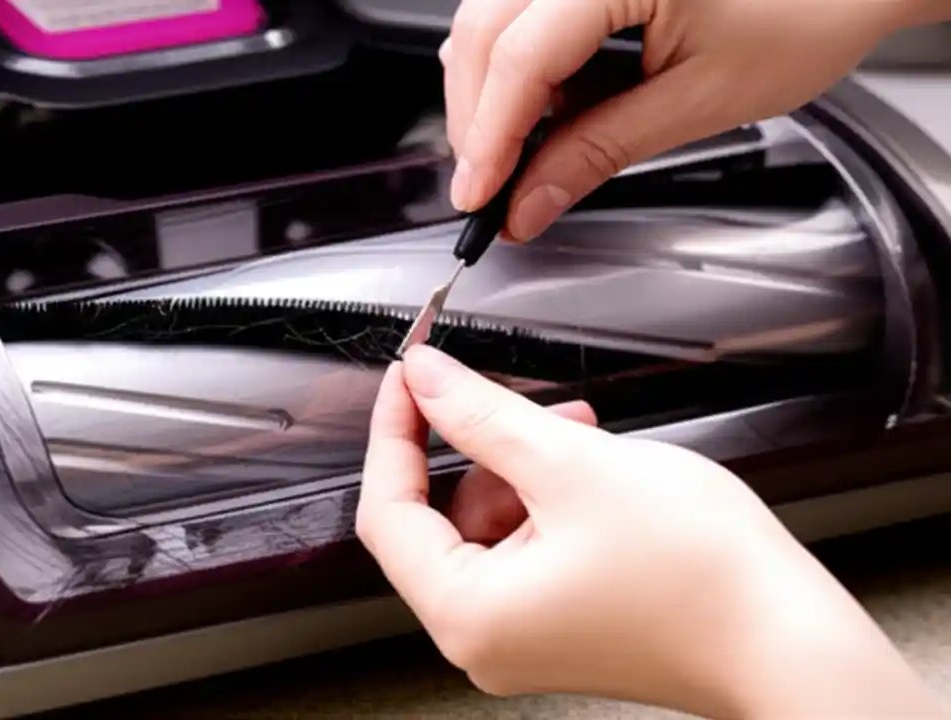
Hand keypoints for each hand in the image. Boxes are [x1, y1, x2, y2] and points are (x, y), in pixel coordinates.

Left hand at [355, 345, 940, 716]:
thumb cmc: (702, 577)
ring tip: (575, 434)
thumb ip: (483, 416)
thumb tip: (425, 380)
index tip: (411, 377)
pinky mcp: (560, 628)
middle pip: (436, 519)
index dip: (394, 432)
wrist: (791, 641)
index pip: (388, 510)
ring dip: (518, 468)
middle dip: (475, 447)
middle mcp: (483, 639)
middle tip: (508, 398)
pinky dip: (544, 501)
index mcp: (467, 613)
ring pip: (485, 527)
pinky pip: (523, 549)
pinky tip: (587, 469)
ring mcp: (523, 638)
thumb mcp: (571, 466)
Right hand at [440, 0, 950, 240]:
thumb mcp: (697, 100)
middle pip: (484, 31)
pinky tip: (539, 105)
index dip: (489, 136)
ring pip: (489, 18)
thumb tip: (530, 201)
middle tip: (490, 187)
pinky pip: (521, 10)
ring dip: (491, 90)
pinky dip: (517, 63)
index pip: (521, 56)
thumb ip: (599, 151)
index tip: (478, 196)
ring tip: (516, 152)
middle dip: (477, 118)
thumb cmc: (806, 12)